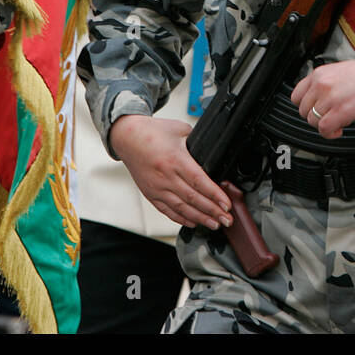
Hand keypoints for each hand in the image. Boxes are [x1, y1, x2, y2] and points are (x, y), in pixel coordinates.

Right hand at [109, 115, 232, 229]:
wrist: (127, 137)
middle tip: (227, 220)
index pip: (199, 181)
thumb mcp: (180, 130)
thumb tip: (212, 154)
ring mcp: (157, 187)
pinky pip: (167, 210)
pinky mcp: (150, 193)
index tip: (227, 205)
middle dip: (213, 211)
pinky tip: (193, 223)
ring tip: (214, 224)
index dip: (215, 195)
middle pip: (193, 198)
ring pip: (181, 208)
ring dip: (200, 218)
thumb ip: (197, 143)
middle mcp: (165, 176)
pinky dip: (181, 218)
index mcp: (175, 159)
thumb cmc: (153, 132)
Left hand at [292, 59, 354, 139]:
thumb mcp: (338, 72)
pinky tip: (338, 130)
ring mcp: (329, 98)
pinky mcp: (339, 111)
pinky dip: (329, 133)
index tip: (313, 109)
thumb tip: (319, 100)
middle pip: (304, 110)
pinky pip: (324, 128)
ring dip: (324, 125)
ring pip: (312, 121)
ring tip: (337, 121)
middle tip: (328, 116)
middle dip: (315, 116)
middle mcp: (320, 85)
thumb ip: (325, 84)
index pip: (296, 95)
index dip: (305, 106)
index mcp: (319, 74)